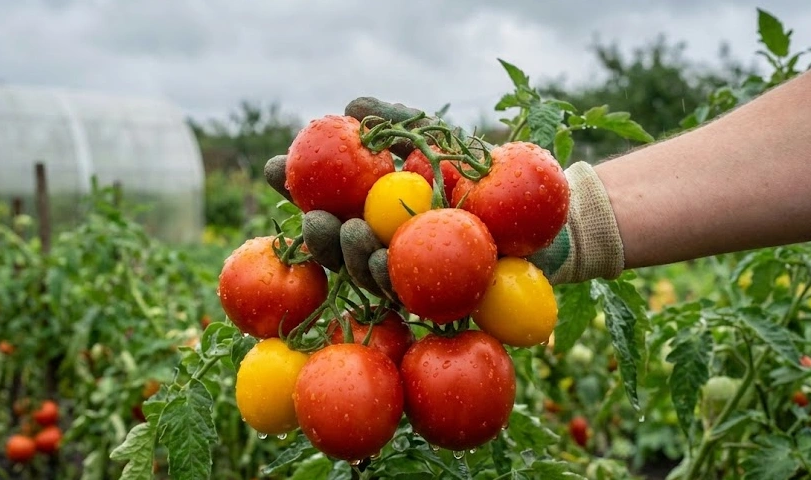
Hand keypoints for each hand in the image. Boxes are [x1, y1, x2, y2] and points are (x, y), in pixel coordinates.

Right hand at [264, 97, 624, 286]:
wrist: (538, 212)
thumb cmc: (482, 172)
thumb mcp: (441, 138)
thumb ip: (398, 123)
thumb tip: (352, 106)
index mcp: (371, 208)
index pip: (323, 199)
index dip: (294, 186)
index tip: (272, 169)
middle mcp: (380, 243)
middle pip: (334, 244)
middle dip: (316, 232)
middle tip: (312, 215)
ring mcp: (403, 274)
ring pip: (363, 270)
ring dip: (346, 257)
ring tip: (344, 233)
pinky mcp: (431, 299)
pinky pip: (402, 290)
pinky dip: (386, 274)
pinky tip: (376, 258)